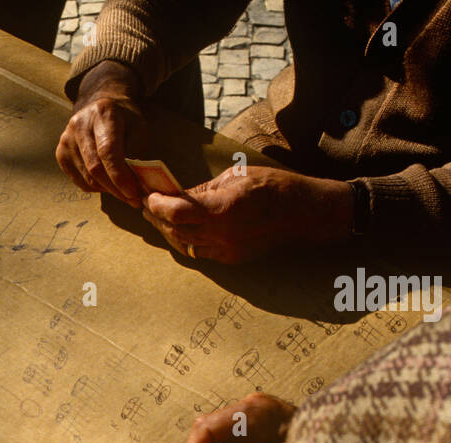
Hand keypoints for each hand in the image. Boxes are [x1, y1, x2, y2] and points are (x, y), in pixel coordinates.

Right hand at [56, 61, 146, 206]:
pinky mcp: (60, 152)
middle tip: (132, 199)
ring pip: (86, 178)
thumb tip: (137, 186)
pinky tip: (106, 183)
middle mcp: (79, 125)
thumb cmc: (124, 119)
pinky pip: (78, 181)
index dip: (120, 176)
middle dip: (115, 189)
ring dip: (107, 190)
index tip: (133, 193)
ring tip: (122, 191)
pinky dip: (95, 187)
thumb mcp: (138, 129)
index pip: (108, 152)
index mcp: (102, 114)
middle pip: (95, 168)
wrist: (100, 104)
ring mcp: (66, 139)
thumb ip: (136, 154)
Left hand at [143, 166, 353, 262]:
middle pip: (175, 229)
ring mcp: (226, 250)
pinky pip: (198, 251)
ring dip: (168, 230)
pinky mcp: (231, 258)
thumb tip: (176, 194)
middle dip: (157, 216)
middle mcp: (222, 234)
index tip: (149, 195)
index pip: (175, 211)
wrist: (303, 212)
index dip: (157, 204)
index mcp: (222, 208)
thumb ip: (201, 189)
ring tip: (158, 217)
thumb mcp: (234, 176)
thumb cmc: (272, 186)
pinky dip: (185, 240)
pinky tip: (179, 229)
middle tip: (147, 204)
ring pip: (183, 243)